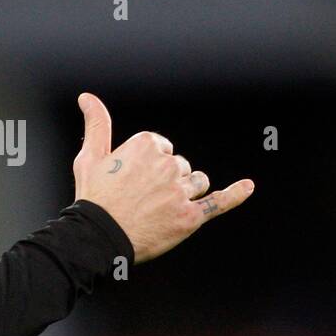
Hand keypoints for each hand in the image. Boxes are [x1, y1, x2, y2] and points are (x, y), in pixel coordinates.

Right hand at [72, 92, 252, 263]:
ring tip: (161, 209)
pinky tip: (248, 187)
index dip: (149, 166)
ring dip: (186, 192)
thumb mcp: (90, 157)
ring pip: (196, 183)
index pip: (162, 148)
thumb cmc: (93, 198)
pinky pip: (219, 202)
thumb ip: (97, 124)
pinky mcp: (191, 216)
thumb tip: (87, 97)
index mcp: (146, 144)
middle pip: (180, 166)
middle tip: (142, 199)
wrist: (98, 238)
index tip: (134, 180)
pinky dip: (236, 194)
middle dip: (167, 180)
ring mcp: (181, 191)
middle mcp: (168, 164)